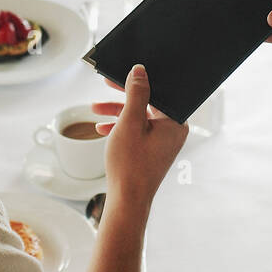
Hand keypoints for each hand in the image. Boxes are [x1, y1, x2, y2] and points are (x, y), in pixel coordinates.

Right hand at [91, 66, 188, 208]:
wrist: (127, 200)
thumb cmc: (131, 164)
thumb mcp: (130, 122)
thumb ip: (136, 94)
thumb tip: (140, 71)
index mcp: (175, 122)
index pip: (159, 91)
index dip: (139, 79)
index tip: (122, 72)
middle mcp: (173, 131)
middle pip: (148, 102)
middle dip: (124, 95)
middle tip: (105, 83)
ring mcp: (163, 142)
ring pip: (140, 117)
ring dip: (118, 111)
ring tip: (95, 108)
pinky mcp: (153, 151)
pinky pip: (138, 131)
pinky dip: (121, 127)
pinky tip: (102, 128)